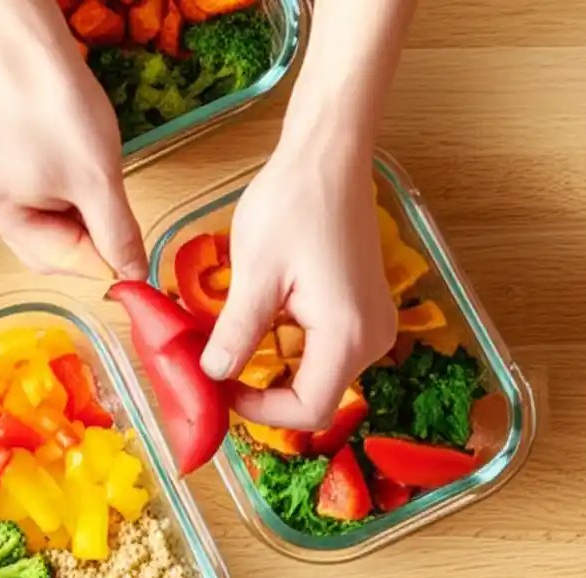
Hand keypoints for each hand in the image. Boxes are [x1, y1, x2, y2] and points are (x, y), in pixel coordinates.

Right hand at [0, 8, 146, 279]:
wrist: (27, 43)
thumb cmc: (57, 108)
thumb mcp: (98, 179)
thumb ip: (117, 234)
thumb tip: (134, 276)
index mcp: (1, 217)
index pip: (61, 262)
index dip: (104, 265)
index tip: (141, 267)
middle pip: (49, 248)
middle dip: (89, 241)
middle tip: (123, 221)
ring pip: (46, 221)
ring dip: (80, 216)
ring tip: (99, 183)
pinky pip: (38, 194)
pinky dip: (65, 193)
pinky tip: (80, 168)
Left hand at [199, 143, 396, 429]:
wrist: (328, 158)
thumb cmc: (293, 204)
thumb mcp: (255, 274)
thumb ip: (236, 332)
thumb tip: (214, 375)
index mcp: (347, 335)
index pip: (308, 410)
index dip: (259, 411)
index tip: (219, 388)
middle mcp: (371, 338)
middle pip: (317, 399)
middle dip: (265, 396)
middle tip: (218, 374)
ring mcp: (371, 324)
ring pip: (320, 377)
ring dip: (275, 374)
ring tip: (229, 350)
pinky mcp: (362, 310)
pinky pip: (326, 351)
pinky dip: (290, 351)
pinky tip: (256, 328)